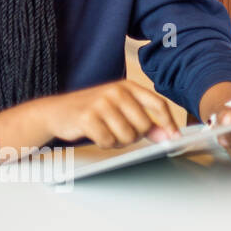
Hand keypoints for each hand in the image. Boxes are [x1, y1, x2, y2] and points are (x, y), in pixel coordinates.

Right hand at [34, 80, 180, 148]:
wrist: (56, 112)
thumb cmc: (92, 111)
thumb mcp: (120, 110)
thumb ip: (145, 121)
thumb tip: (167, 135)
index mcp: (128, 87)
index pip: (158, 104)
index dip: (169, 122)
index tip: (175, 137)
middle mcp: (116, 91)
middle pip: (144, 125)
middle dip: (135, 136)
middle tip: (121, 133)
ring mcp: (101, 103)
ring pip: (127, 135)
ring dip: (119, 141)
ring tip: (107, 132)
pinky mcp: (87, 117)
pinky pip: (108, 141)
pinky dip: (105, 143)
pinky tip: (96, 135)